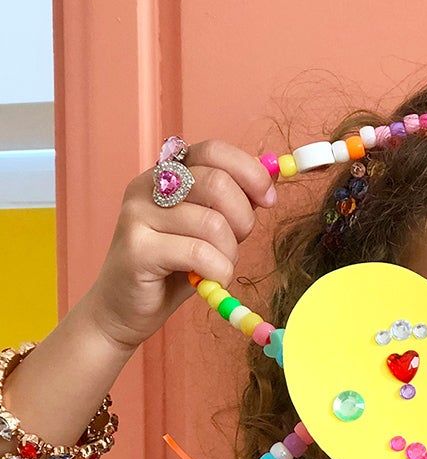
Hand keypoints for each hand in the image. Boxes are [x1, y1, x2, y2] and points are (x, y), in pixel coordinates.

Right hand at [84, 140, 275, 351]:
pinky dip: (218, 271)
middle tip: (237, 243)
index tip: (268, 200)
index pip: (214, 151)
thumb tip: (270, 176)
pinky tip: (209, 279)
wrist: (123, 308)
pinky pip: (199, 253)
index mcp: (166, 173)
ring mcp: (137, 215)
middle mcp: (147, 186)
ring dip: (229, 254)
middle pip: (218, 184)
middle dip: (243, 220)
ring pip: (213, 223)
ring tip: (217, 267)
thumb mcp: (209, 228)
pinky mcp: (137, 249)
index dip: (250, 173)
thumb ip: (232, 201)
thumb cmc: (172, 267)